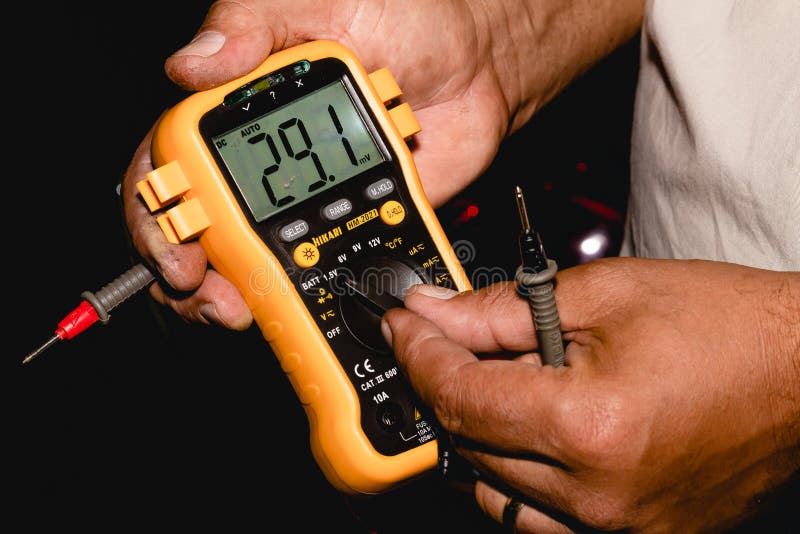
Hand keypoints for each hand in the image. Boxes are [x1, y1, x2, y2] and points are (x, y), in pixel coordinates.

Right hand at [121, 0, 514, 326]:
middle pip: (198, 229)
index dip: (157, 213)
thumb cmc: (404, 23)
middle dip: (186, 274)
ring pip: (246, 261)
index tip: (176, 246)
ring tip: (244, 311)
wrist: (477, 68)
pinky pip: (314, 267)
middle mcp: (262, 160)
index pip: (172, 166)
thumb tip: (190, 66)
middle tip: (209, 296)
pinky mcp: (345, 223)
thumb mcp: (320, 3)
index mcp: (239, 109)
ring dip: (234, 294)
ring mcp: (303, 199)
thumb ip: (252, 26)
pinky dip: (296, 295)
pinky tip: (296, 306)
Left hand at [381, 258, 799, 531]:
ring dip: (478, 439)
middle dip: (445, 388)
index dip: (419, 355)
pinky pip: (545, 520)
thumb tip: (435, 311)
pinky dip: (521, 477)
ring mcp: (621, 528)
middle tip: (445, 343)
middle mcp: (601, 495)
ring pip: (497, 495)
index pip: (461, 398)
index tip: (404, 327)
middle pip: (471, 447)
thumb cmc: (725, 325)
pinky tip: (534, 432)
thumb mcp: (603, 294)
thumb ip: (502, 310)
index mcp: (590, 427)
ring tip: (498, 387)